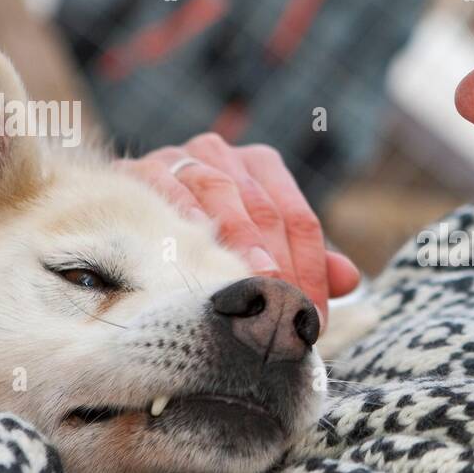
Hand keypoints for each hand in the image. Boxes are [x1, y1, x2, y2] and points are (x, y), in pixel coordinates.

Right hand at [115, 133, 360, 330]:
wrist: (121, 216)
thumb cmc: (207, 239)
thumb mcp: (262, 247)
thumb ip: (308, 262)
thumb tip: (352, 280)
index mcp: (260, 166)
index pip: (298, 219)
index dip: (311, 270)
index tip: (312, 318)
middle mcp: (221, 154)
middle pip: (263, 210)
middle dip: (279, 264)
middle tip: (285, 310)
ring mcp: (178, 158)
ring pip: (220, 196)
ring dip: (239, 242)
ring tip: (252, 287)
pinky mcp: (136, 171)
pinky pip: (165, 194)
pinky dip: (184, 224)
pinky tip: (196, 260)